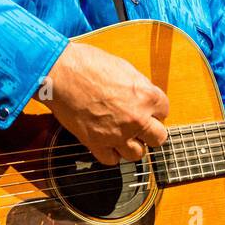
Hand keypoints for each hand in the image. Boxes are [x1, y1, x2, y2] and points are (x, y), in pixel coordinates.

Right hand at [38, 42, 168, 164]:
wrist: (60, 72)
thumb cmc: (88, 64)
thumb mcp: (124, 68)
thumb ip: (138, 87)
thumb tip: (143, 97)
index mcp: (147, 96)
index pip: (164, 111)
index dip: (154, 110)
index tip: (146, 110)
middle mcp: (137, 118)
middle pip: (158, 138)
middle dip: (149, 132)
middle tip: (140, 127)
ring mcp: (117, 133)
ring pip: (137, 154)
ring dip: (131, 145)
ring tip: (122, 136)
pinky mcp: (96, 143)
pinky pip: (111, 160)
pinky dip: (110, 153)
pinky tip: (106, 142)